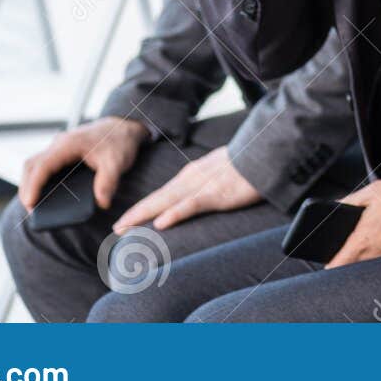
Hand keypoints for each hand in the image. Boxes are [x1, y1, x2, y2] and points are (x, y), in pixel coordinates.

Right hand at [18, 116, 147, 211]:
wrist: (124, 125)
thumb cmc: (119, 141)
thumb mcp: (118, 162)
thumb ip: (109, 182)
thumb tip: (102, 203)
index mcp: (69, 144)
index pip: (43, 165)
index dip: (33, 185)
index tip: (29, 203)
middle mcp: (60, 143)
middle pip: (31, 165)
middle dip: (26, 187)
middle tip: (29, 209)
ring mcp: (59, 146)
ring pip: (35, 164)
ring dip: (30, 183)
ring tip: (32, 205)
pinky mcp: (62, 151)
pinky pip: (43, 164)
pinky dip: (38, 178)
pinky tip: (42, 193)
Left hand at [112, 146, 261, 232]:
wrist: (264, 152)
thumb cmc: (247, 164)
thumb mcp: (222, 172)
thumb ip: (208, 182)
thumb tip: (199, 195)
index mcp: (193, 174)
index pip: (163, 194)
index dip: (144, 207)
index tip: (127, 220)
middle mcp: (192, 178)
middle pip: (158, 198)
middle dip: (136, 213)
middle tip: (116, 228)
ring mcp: (203, 185)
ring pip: (167, 202)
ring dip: (144, 214)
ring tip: (125, 226)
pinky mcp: (217, 193)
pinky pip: (192, 205)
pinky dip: (175, 213)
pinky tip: (161, 222)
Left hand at [327, 179, 380, 267]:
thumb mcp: (372, 192)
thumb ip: (349, 200)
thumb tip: (335, 205)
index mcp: (363, 239)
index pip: (338, 264)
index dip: (329, 265)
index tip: (325, 264)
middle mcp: (375, 254)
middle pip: (353, 265)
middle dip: (348, 257)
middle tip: (347, 245)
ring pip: (370, 262)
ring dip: (367, 254)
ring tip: (372, 237)